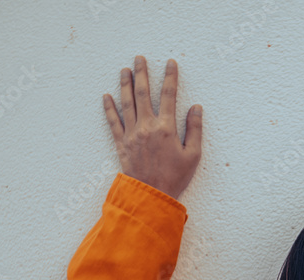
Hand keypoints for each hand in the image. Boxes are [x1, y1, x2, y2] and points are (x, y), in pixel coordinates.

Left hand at [103, 55, 201, 200]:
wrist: (152, 196)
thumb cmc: (175, 178)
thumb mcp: (193, 155)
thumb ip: (195, 129)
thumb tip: (196, 108)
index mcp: (166, 128)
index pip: (169, 96)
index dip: (170, 77)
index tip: (170, 63)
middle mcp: (147, 127)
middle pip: (144, 94)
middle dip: (142, 74)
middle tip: (139, 59)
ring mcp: (132, 134)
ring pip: (127, 103)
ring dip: (125, 85)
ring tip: (124, 70)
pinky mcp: (122, 144)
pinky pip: (113, 122)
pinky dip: (109, 108)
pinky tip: (106, 96)